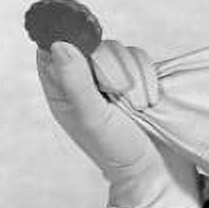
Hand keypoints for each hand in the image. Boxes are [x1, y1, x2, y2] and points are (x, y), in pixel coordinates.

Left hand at [36, 39, 203, 207]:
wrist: (158, 172)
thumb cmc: (118, 152)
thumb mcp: (93, 118)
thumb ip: (76, 82)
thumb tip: (59, 44)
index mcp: (62, 91)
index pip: (50, 48)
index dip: (64, 35)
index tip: (83, 39)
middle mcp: (83, 81)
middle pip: (89, 43)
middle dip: (108, 64)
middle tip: (118, 91)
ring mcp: (111, 78)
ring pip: (117, 49)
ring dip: (132, 74)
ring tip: (138, 107)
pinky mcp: (137, 77)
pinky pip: (140, 57)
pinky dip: (147, 75)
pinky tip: (150, 101)